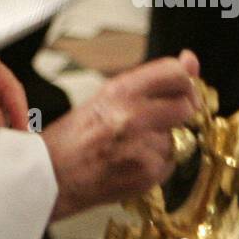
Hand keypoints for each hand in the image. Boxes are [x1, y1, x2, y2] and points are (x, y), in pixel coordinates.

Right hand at [42, 50, 199, 219]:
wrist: (47, 178)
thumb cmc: (72, 138)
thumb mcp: (106, 97)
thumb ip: (151, 81)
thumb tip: (190, 61)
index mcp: (120, 91)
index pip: (175, 73)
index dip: (185, 82)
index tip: (184, 90)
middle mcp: (132, 115)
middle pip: (186, 106)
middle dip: (180, 114)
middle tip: (161, 121)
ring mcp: (141, 147)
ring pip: (177, 138)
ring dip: (163, 143)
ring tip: (132, 148)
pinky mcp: (146, 174)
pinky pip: (169, 164)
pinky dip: (156, 166)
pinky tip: (130, 164)